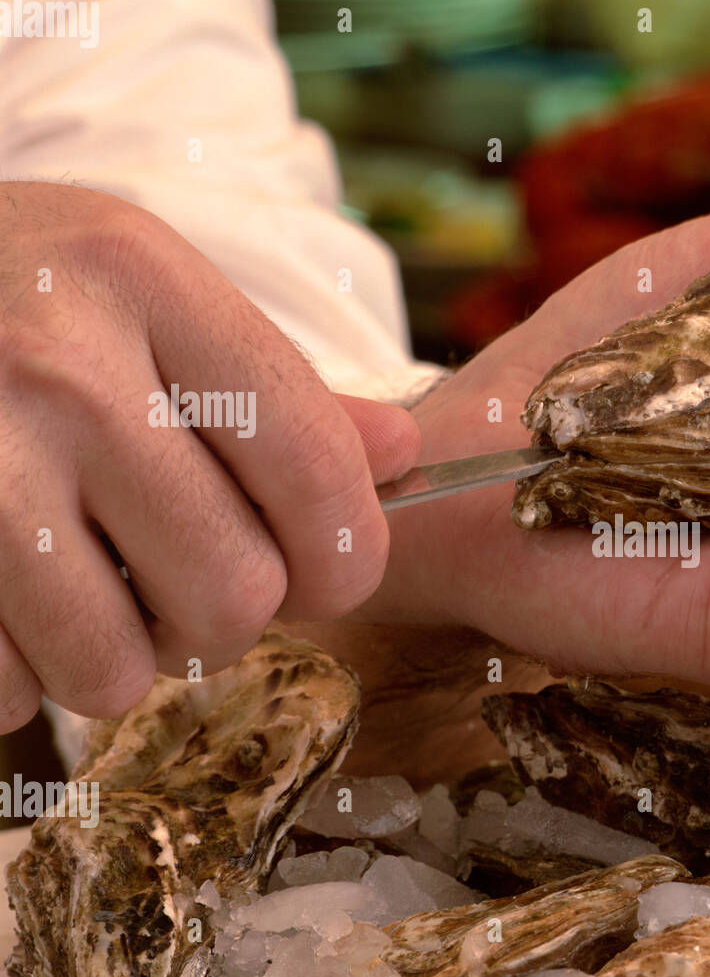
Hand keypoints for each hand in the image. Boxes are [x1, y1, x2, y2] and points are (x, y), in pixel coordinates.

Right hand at [0, 183, 419, 730]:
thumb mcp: (139, 293)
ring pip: (116, 668)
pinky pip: (8, 691)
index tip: (321, 573)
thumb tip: (401, 454)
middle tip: (173, 581)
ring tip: (79, 590)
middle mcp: (60, 367)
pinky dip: (17, 673)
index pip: (318, 472)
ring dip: (114, 658)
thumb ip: (275, 387)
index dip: (344, 558)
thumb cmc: (9, 296)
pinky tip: (2, 599)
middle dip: (220, 618)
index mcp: (148, 285)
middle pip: (235, 592)